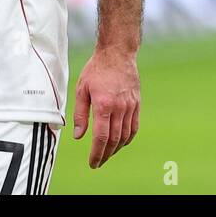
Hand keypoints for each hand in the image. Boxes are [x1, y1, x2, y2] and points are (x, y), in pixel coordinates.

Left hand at [72, 47, 139, 168]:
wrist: (117, 53)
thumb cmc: (96, 69)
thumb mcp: (82, 89)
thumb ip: (80, 114)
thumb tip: (79, 136)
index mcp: (104, 105)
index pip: (101, 137)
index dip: (97, 153)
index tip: (92, 163)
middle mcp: (119, 108)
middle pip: (114, 140)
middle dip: (106, 155)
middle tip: (98, 162)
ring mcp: (130, 106)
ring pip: (125, 136)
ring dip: (116, 149)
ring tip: (107, 154)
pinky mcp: (137, 103)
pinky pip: (134, 127)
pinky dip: (127, 138)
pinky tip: (120, 143)